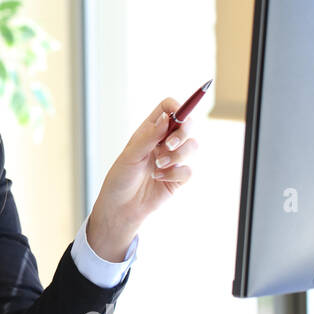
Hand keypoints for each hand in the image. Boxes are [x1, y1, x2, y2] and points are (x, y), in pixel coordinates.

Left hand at [88, 97, 199, 259]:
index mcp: (150, 130)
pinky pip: (188, 169)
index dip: (177, 106)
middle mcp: (163, 141)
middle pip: (187, 124)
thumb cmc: (120, 178)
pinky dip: (175, 173)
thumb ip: (150, 136)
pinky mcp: (178, 177)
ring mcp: (173, 158)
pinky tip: (159, 179)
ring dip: (178, 154)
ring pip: (192, 146)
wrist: (121, 207)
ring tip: (159, 165)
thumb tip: (167, 117)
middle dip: (183, 132)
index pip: (168, 108)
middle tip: (168, 144)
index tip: (178, 114)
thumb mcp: (131, 155)